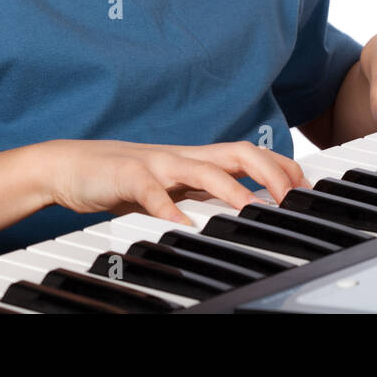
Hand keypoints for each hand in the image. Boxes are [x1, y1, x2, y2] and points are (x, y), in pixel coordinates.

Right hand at [41, 139, 309, 225]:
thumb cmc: (125, 176)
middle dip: (270, 171)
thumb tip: (249, 203)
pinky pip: (150, 191)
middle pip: (237, 152)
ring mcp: (156, 163)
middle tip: (292, 197)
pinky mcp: (127, 176)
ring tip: (250, 207)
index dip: (282, 166)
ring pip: (201, 168)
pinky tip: (180, 225)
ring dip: (229, 188)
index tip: (307, 189)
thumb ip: (207, 190)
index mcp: (197, 158)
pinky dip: (167, 208)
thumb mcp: (175, 185)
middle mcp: (183, 156)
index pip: (251, 153)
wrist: (69, 165)